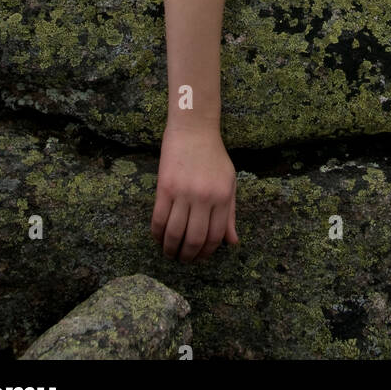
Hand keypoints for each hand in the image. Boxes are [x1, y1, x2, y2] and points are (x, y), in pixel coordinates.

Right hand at [150, 122, 239, 261]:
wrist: (194, 129)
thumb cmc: (214, 155)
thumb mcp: (229, 182)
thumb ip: (230, 213)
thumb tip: (233, 242)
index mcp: (223, 196)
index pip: (215, 236)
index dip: (206, 253)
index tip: (199, 258)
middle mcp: (204, 197)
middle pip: (195, 239)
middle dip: (188, 256)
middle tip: (183, 260)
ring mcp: (184, 193)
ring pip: (175, 233)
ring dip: (171, 249)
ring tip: (169, 253)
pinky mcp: (165, 187)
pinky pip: (159, 219)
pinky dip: (157, 234)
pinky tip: (158, 238)